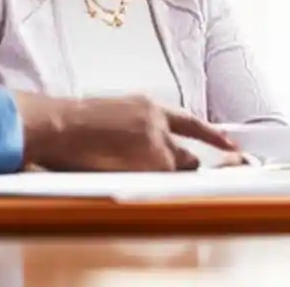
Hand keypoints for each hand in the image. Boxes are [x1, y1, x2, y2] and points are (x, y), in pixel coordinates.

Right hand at [14, 93, 235, 170]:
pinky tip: (127, 176)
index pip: (189, 121)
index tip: (230, 143)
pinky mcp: (147, 161)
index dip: (212, 134)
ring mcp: (154, 142)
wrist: (58, 125)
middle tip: (165, 172)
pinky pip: (161, 179)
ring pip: (173, 169)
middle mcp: (157, 122)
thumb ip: (137, 126)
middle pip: (186, 153)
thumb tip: (142, 143)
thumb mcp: (113, 113)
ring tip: (130, 170)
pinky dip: (150, 182)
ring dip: (161, 175)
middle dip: (180, 166)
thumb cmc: (73, 123)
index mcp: (148, 107)